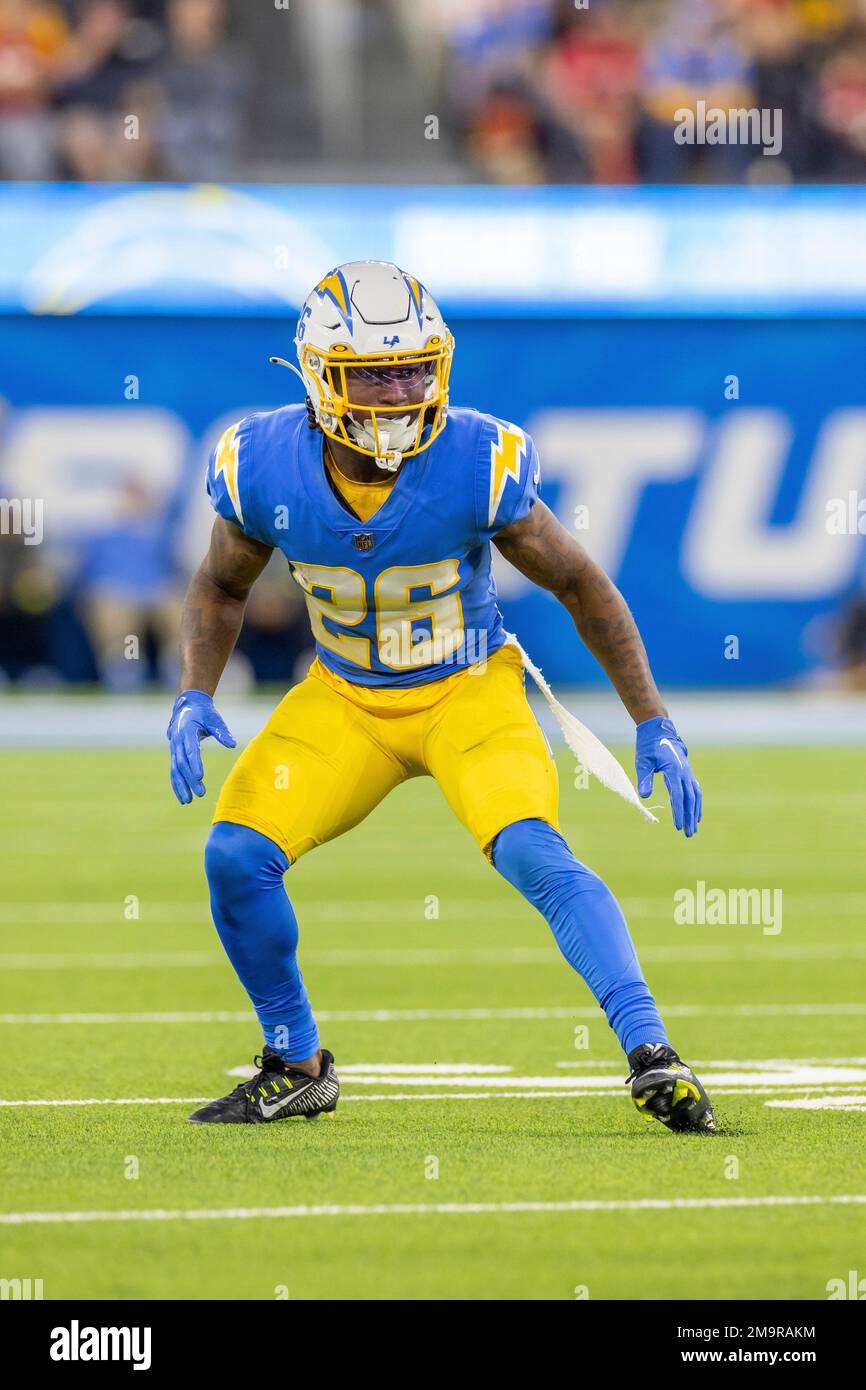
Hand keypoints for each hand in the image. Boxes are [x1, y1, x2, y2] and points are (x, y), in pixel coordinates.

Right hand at [167, 689, 235, 804]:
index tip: (200, 776)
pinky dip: (177, 784)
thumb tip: (232, 744)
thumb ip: (222, 732)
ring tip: (188, 801)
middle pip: (183, 763)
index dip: (195, 763)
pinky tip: (183, 797)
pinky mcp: (174, 755)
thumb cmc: (204, 714)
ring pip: (175, 770)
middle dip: (190, 779)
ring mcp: (174, 748)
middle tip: (200, 793)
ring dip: (181, 786)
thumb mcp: (214, 719)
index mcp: (187, 730)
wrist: (187, 707)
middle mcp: (177, 741)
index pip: (191, 750)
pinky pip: (174, 771)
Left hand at [635, 716, 701, 837]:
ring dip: (695, 812)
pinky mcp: (688, 773)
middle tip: (688, 834)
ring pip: (695, 796)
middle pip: (690, 798)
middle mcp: (685, 772)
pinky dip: (696, 804)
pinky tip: (696, 814)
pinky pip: (695, 791)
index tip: (677, 826)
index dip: (678, 811)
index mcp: (674, 769)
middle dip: (689, 817)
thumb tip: (644, 796)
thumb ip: (644, 778)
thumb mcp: (643, 761)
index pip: (678, 795)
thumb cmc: (648, 747)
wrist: (659, 732)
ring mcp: (688, 773)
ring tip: (693, 828)